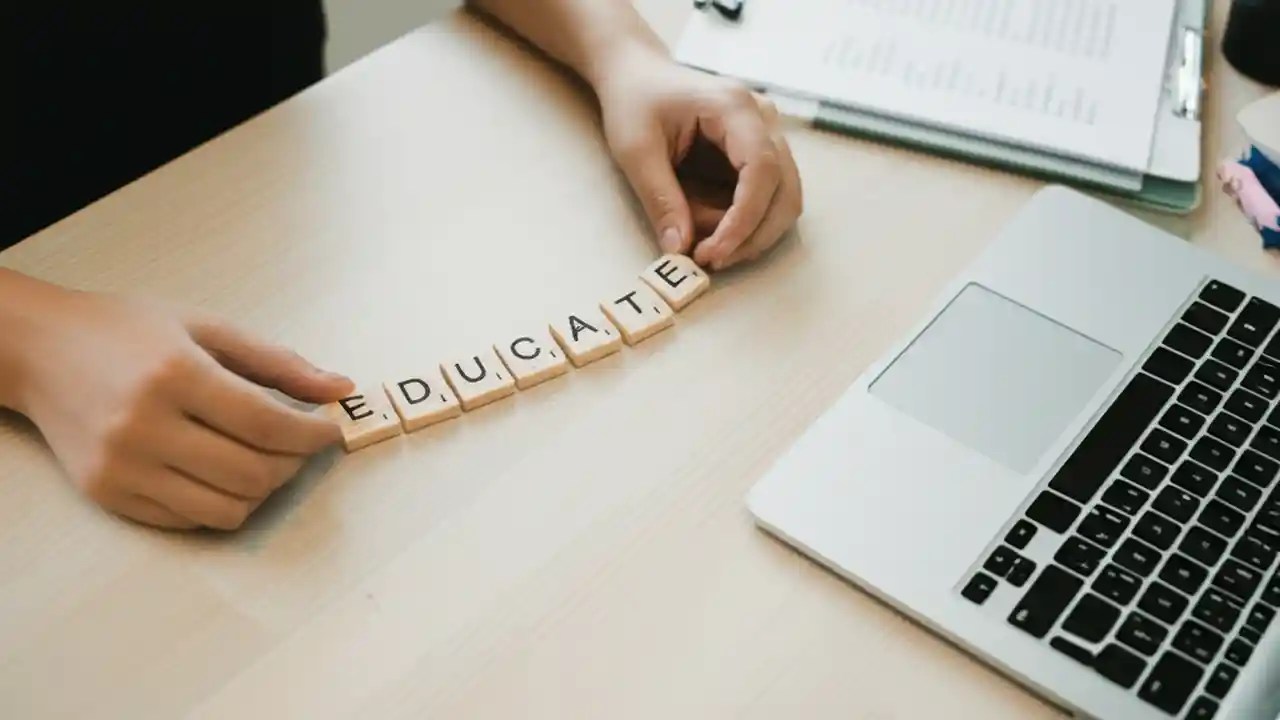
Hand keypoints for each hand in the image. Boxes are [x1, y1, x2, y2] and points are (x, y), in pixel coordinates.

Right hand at [13, 290, 351, 529]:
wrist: (38, 350)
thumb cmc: (124, 331)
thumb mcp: (205, 326)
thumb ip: (277, 361)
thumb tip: (340, 388)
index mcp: (175, 375)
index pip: (267, 424)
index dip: (312, 435)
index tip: (329, 431)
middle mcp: (145, 426)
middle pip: (253, 474)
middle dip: (293, 465)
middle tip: (298, 447)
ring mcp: (122, 467)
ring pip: (227, 509)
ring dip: (261, 490)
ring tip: (263, 460)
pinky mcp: (107, 495)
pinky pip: (189, 521)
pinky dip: (221, 503)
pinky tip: (220, 471)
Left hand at [594, 45, 802, 269]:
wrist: (640, 76)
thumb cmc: (635, 103)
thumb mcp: (635, 150)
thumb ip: (660, 198)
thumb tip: (680, 249)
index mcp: (734, 107)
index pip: (762, 169)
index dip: (745, 218)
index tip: (714, 252)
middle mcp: (763, 118)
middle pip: (785, 190)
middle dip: (752, 235)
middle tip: (710, 260)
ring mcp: (768, 135)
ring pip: (783, 200)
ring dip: (750, 234)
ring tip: (705, 246)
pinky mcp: (761, 153)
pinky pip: (768, 198)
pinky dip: (744, 223)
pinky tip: (710, 229)